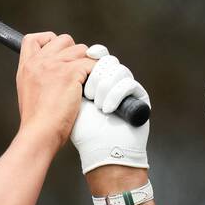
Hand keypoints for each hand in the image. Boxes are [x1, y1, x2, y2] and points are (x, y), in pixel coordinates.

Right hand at [15, 33, 96, 149]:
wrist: (39, 133)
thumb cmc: (37, 122)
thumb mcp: (28, 94)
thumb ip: (38, 78)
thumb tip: (55, 74)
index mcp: (26, 67)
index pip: (34, 39)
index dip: (49, 40)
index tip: (59, 53)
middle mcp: (38, 62)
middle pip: (64, 40)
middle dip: (75, 52)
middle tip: (77, 72)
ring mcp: (54, 65)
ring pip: (82, 50)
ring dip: (88, 64)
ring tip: (86, 82)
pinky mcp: (70, 73)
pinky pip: (93, 64)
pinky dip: (97, 74)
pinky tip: (92, 88)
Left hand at [70, 45, 150, 173]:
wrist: (100, 151)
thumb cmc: (82, 131)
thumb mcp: (70, 101)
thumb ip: (68, 78)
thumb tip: (65, 56)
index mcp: (96, 80)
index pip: (97, 56)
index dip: (92, 53)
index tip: (85, 56)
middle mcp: (112, 82)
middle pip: (108, 60)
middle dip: (95, 75)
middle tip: (87, 94)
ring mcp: (126, 89)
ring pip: (118, 70)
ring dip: (104, 87)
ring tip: (97, 105)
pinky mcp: (139, 97)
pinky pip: (128, 84)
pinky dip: (115, 95)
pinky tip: (107, 109)